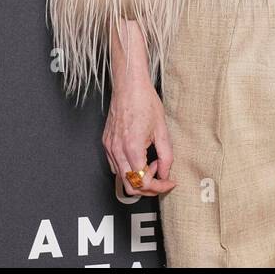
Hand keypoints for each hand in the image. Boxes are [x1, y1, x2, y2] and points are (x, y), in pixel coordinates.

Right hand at [103, 81, 177, 197]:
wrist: (129, 86)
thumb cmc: (145, 102)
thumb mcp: (162, 130)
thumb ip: (166, 156)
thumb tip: (166, 174)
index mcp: (132, 148)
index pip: (144, 182)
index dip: (159, 187)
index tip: (168, 182)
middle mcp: (117, 150)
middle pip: (130, 186)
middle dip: (148, 187)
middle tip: (161, 178)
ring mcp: (109, 148)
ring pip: (121, 178)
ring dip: (138, 176)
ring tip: (152, 161)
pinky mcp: (106, 143)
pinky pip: (116, 166)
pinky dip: (129, 168)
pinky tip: (140, 156)